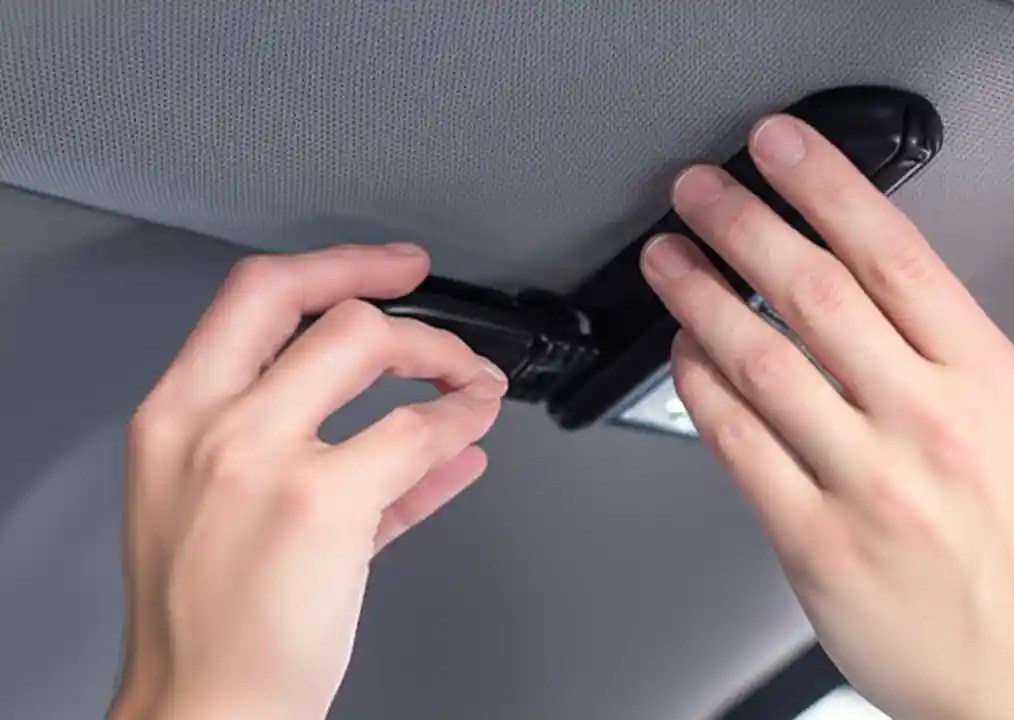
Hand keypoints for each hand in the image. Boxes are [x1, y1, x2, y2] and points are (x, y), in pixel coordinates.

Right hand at [110, 244, 507, 718]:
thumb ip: (302, 453)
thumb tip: (395, 421)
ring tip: (473, 386)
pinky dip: (458, 425)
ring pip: (372, 347)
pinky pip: (417, 435)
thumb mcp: (216, 511)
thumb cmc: (206, 622)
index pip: (254, 296)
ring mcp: (263, 459)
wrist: (204, 710)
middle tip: (442, 333)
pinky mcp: (320, 503)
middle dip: (402, 309)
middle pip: (323, 308)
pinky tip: (470, 436)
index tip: (383, 267)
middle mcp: (210, 425)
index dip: (333, 265)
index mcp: (173, 416)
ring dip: (445, 362)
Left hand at [642, 116, 1013, 718]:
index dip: (826, 185)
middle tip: (699, 191)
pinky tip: (683, 355)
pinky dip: (699, 389)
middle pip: (816, 292)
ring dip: (700, 298)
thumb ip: (943, 353)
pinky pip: (736, 446)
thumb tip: (861, 278)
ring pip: (761, 362)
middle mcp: (930, 425)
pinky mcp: (816, 544)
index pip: (895, 254)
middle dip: (743, 224)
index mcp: (988, 382)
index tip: (778, 147)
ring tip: (669, 262)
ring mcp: (871, 486)